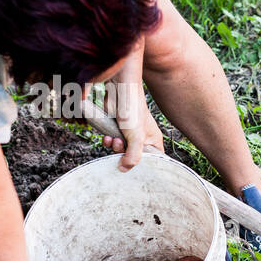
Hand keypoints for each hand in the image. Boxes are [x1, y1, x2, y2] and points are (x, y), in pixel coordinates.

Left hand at [101, 44, 163, 170]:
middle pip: (133, 157)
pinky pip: (111, 141)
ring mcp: (128, 133)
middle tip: (120, 145)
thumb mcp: (136, 137)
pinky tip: (107, 136)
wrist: (118, 91)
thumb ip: (132, 156)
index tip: (135, 166)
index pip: (154, 161)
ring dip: (113, 147)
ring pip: (120, 150)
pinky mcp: (116, 128)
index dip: (145, 166)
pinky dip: (108, 140)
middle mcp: (142, 138)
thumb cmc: (132, 110)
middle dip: (123, 154)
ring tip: (112, 139)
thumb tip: (123, 169)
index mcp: (153, 140)